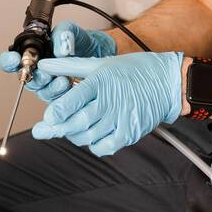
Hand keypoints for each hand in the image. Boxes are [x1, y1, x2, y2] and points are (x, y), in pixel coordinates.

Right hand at [0, 22, 116, 103]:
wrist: (102, 52)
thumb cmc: (80, 41)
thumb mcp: (71, 30)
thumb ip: (63, 34)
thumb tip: (60, 51)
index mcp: (33, 53)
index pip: (12, 60)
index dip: (9, 61)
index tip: (14, 59)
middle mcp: (37, 70)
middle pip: (25, 78)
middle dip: (34, 77)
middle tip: (43, 73)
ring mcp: (48, 84)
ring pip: (41, 91)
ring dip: (50, 86)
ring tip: (62, 80)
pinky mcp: (61, 95)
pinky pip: (56, 99)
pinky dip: (62, 92)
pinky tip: (69, 85)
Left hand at [32, 51, 183, 156]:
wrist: (167, 82)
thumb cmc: (133, 70)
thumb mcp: (100, 63)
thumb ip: (69, 67)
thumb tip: (44, 66)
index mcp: (103, 80)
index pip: (76, 99)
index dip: (59, 111)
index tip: (47, 118)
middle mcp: (112, 101)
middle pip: (79, 121)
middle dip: (59, 128)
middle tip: (46, 129)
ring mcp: (121, 119)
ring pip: (88, 136)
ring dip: (74, 135)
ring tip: (71, 127)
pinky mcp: (129, 134)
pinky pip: (103, 147)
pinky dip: (93, 145)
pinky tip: (92, 135)